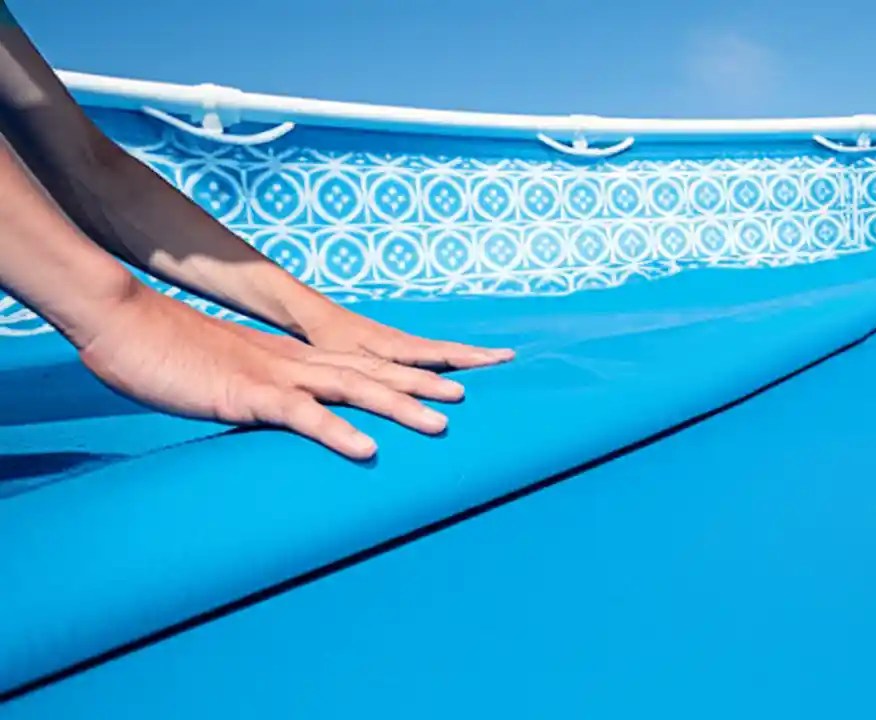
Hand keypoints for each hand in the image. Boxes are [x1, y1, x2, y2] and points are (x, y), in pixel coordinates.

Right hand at [79, 284, 464, 458]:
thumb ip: (258, 396)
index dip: (408, 371)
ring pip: (352, 389)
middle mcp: (295, 361)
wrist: (121, 323)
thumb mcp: (226, 380)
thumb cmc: (167, 356)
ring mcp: (276, 375)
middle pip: (373, 371)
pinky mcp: (248, 394)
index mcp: (293, 359)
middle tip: (469, 392)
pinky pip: (301, 415)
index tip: (448, 379)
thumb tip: (278, 415)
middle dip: (424, 382)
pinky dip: (336, 432)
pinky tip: (367, 449)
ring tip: (442, 421)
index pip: (363, 364)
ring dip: (399, 404)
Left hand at [299, 302, 514, 370]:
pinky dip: (449, 355)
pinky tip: (457, 363)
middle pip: (448, 350)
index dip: (470, 359)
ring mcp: (399, 342)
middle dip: (479, 355)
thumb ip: (377, 380)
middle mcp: (403, 343)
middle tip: (510, 355)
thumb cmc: (325, 341)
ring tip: (495, 358)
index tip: (500, 359)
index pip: (441, 354)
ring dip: (467, 354)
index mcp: (397, 348)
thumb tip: (405, 401)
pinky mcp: (392, 345)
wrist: (309, 314)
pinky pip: (428, 351)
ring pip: (440, 349)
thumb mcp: (348, 364)